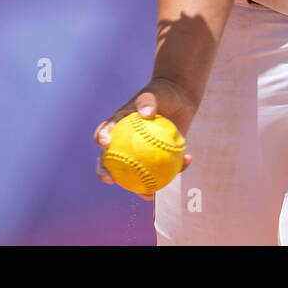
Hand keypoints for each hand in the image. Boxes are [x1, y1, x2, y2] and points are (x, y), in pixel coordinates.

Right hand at [93, 78, 196, 198]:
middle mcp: (126, 143)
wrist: (178, 97)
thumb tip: (146, 114)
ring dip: (141, 188)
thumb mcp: (154, 94)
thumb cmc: (161, 93)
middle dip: (105, 173)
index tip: (104, 144)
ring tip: (149, 194)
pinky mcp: (160, 158)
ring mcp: (142, 153)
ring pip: (137, 174)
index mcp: (118, 127)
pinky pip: (165, 167)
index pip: (104, 134)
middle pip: (110, 161)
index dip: (99, 140)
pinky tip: (188, 162)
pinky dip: (177, 167)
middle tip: (110, 180)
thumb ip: (148, 101)